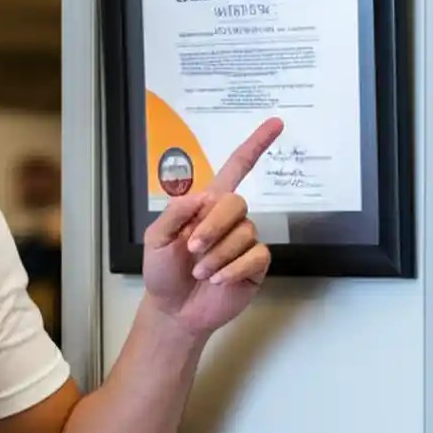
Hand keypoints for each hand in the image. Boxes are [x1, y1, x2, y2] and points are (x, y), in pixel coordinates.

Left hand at [142, 118, 283, 338]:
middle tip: (192, 249)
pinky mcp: (255, 265)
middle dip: (212, 226)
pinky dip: (232, 268)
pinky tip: (218, 280)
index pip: (235, 169)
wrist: (173, 309)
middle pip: (236, 202)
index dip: (255, 146)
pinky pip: (255, 256)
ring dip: (217, 255)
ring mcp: (245, 242)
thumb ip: (175, 213)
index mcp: (206, 206)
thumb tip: (203, 196)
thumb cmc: (163, 271)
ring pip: (244, 233)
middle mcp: (230, 219)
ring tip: (200, 272)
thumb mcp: (156, 238)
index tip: (276, 123)